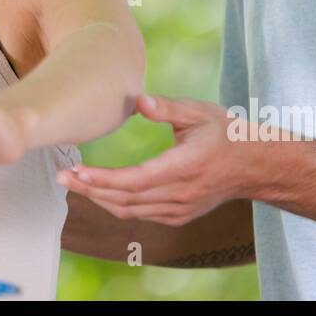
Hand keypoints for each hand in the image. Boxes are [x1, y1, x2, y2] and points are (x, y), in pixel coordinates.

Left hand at [56, 94, 242, 224]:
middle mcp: (181, 193)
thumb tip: (139, 100)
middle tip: (61, 175)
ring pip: (130, 211)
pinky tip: (98, 191)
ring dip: (98, 199)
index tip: (77, 171)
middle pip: (126, 199)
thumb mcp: (199, 112)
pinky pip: (140, 215)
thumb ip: (167, 107)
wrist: (254, 166)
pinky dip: (116, 204)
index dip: (104, 179)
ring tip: (72, 182)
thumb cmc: (226, 133)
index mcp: (186, 166)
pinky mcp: (178, 215)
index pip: (137, 180)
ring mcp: (180, 208)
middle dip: (90, 189)